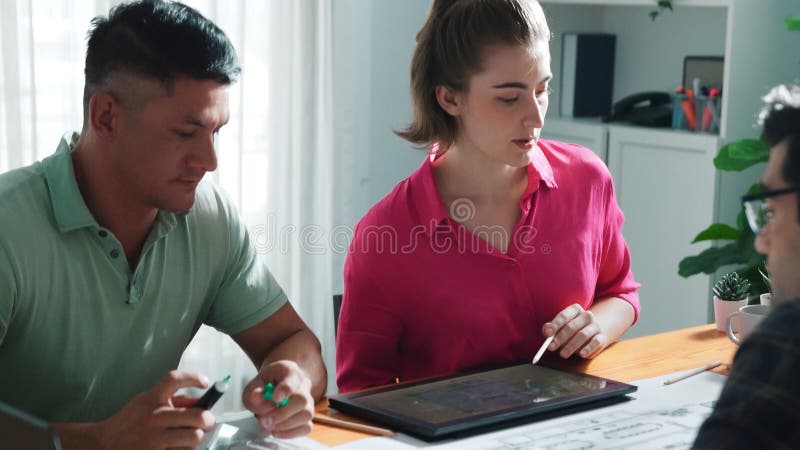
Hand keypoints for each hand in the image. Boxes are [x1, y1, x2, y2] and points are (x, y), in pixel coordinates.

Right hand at [94, 371, 215, 449]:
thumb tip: (202, 401)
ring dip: (195, 438)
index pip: (174, 379)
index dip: (193, 377)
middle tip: (206, 422)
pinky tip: (176, 447)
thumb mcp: (147, 402)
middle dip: (208, 420)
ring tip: (186, 438)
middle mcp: (154, 417)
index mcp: (152, 399)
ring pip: (195, 438)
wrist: (103, 444)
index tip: (205, 383)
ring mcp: (154, 439)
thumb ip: (174, 400)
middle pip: (199, 417)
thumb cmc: (130, 421)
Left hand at [242, 360, 314, 438]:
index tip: (276, 398)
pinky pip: (306, 427)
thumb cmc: (267, 383)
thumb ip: (254, 391)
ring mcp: (308, 401)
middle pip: (302, 400)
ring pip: (306, 414)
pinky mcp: (307, 416)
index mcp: (290, 371)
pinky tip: (277, 430)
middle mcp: (303, 385)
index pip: (293, 378)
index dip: (285, 389)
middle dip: (282, 414)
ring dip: (285, 424)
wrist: (277, 383)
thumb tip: (258, 397)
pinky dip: (290, 432)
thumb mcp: (255, 383)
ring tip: (269, 425)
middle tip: (265, 420)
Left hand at [542, 304, 607, 358]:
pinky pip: (595, 342)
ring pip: (583, 335)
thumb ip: (551, 328)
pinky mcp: (602, 337)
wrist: (596, 330)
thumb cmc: (573, 329)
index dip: (556, 324)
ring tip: (563, 354)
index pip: (564, 315)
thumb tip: (547, 331)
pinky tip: (581, 354)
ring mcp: (596, 326)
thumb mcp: (561, 326)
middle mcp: (587, 315)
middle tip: (551, 347)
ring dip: (571, 346)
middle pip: (572, 326)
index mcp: (575, 309)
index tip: (548, 334)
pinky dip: (588, 348)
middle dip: (560, 338)